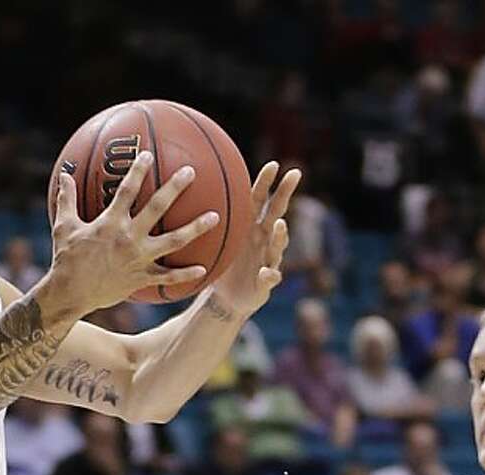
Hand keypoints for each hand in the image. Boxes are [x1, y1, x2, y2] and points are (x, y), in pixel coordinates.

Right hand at [49, 153, 219, 312]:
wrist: (71, 294)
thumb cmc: (66, 259)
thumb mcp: (64, 226)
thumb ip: (67, 199)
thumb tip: (64, 175)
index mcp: (110, 222)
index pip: (127, 190)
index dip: (138, 170)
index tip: (149, 154)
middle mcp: (129, 237)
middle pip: (157, 208)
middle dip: (175, 188)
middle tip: (191, 172)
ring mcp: (138, 258)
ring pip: (173, 241)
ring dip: (195, 229)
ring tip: (215, 217)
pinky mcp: (142, 278)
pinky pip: (168, 276)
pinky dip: (185, 274)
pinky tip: (204, 269)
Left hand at [212, 162, 300, 317]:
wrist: (226, 299)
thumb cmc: (221, 264)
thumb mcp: (214, 243)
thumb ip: (209, 222)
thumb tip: (189, 191)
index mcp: (250, 226)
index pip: (260, 199)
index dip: (267, 182)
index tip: (273, 164)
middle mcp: (263, 239)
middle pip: (277, 212)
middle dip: (286, 193)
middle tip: (295, 174)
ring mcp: (268, 260)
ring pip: (277, 245)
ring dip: (280, 236)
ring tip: (280, 226)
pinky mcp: (266, 283)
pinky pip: (269, 278)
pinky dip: (269, 276)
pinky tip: (267, 273)